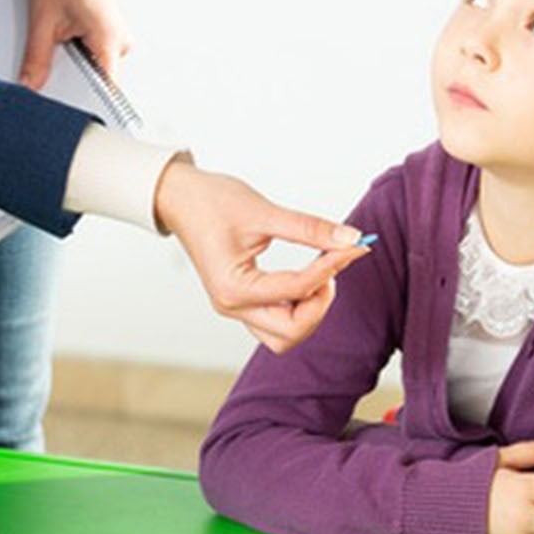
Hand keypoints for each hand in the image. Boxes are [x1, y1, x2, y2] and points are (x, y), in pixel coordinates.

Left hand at [20, 0, 131, 88]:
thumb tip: (30, 84)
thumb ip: (36, 58)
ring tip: (66, 37)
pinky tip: (72, 35)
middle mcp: (121, 41)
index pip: (107, 85)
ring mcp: (119, 38)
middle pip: (99, 77)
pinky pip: (99, 55)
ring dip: (79, 61)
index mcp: (108, 38)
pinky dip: (83, 52)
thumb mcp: (43, 21)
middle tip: (60, 51)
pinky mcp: (113, 35)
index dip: (88, 99)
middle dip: (76, 74)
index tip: (73, 105)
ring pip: (98, 66)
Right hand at [153, 158, 369, 352]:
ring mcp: (237, 308)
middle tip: (334, 264)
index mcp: (233, 288)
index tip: (354, 245)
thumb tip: (351, 238)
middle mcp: (232, 306)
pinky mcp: (243, 302)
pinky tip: (311, 276)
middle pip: (292, 331)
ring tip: (321, 273)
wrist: (179, 199)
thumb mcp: (264, 211)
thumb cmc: (212, 202)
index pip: (296, 289)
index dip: (331, 267)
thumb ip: (309, 229)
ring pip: (286, 335)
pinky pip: (279, 321)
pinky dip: (301, 306)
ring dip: (311, 311)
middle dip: (321, 303)